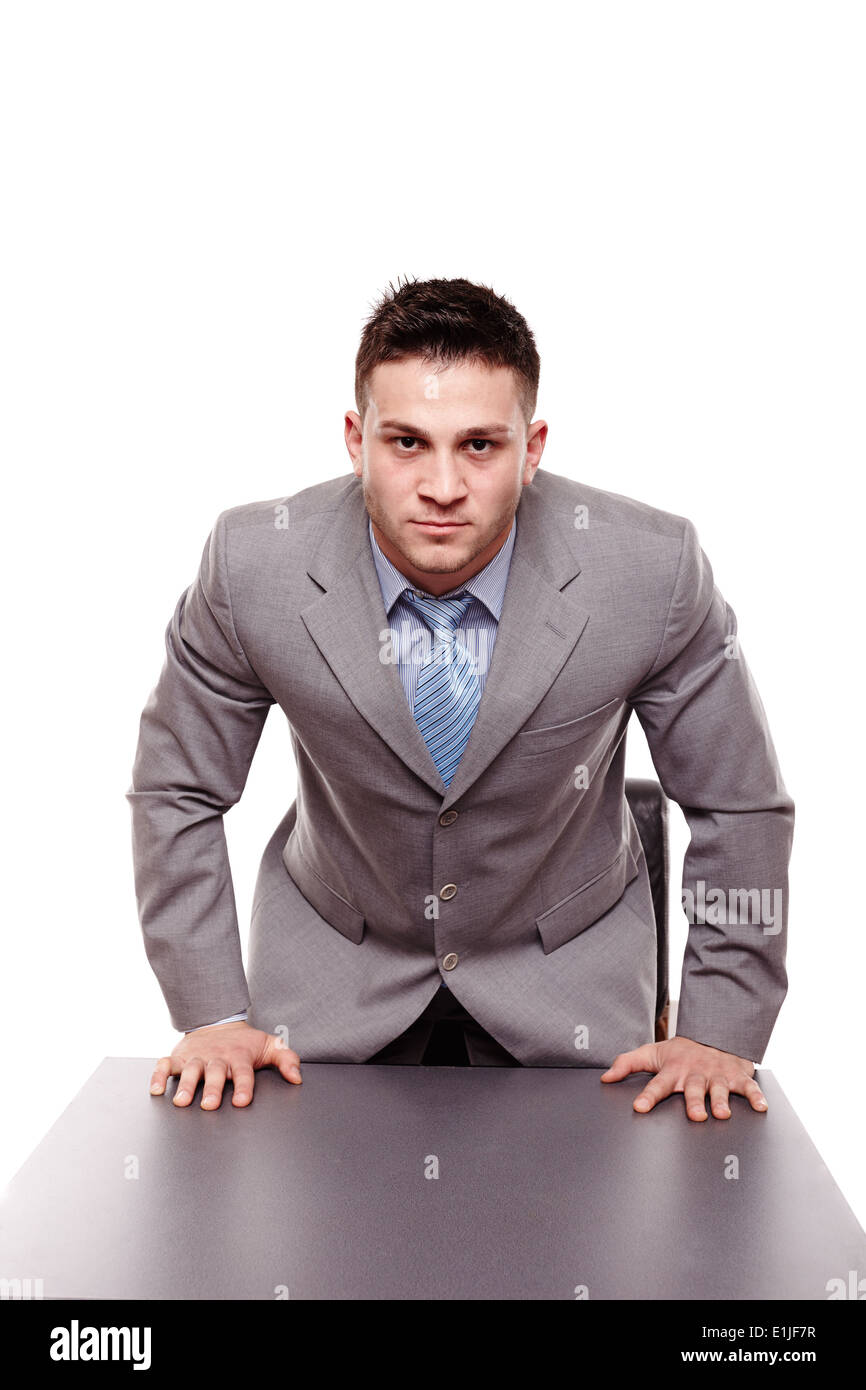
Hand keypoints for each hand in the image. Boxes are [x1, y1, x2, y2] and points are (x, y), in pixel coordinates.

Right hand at [149, 1021, 301, 1108]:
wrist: (217, 1023)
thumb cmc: (244, 1043)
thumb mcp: (269, 1046)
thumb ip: (286, 1059)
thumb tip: (297, 1078)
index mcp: (239, 1057)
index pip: (243, 1073)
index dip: (244, 1086)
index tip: (242, 1101)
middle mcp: (217, 1058)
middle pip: (215, 1073)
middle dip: (211, 1089)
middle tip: (209, 1104)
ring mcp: (196, 1057)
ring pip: (190, 1071)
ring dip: (185, 1085)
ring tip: (181, 1102)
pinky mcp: (178, 1057)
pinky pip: (164, 1065)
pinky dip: (158, 1075)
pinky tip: (155, 1089)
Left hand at [600, 1035, 766, 1120]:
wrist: (713, 1033)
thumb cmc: (680, 1052)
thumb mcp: (652, 1053)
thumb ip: (627, 1064)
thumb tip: (605, 1078)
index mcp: (674, 1070)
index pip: (658, 1084)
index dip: (648, 1096)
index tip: (640, 1107)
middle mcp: (695, 1074)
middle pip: (693, 1090)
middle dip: (693, 1102)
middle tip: (695, 1115)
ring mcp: (717, 1075)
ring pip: (719, 1089)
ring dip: (721, 1101)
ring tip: (722, 1114)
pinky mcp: (737, 1076)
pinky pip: (748, 1087)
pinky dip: (756, 1096)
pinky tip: (761, 1107)